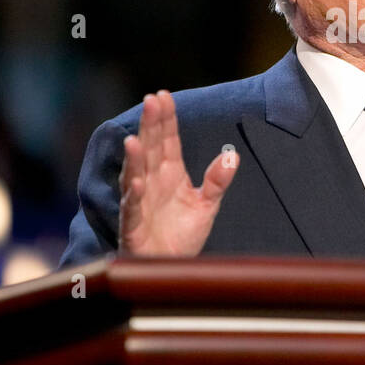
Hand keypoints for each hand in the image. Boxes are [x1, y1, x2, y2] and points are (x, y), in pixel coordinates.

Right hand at [118, 90, 238, 256]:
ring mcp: (140, 202)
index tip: (164, 96)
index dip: (165, 119)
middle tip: (151, 101)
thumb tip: (232, 155)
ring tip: (135, 140)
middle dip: (150, 126)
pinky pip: (132, 208)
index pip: (167, 140)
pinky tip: (138, 183)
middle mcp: (152, 182)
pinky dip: (134, 195)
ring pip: (136, 174)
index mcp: (169, 173)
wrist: (174, 268)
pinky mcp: (133, 226)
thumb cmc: (183, 235)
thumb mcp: (207, 205)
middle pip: (150, 148)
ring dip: (135, 158)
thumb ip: (218, 180)